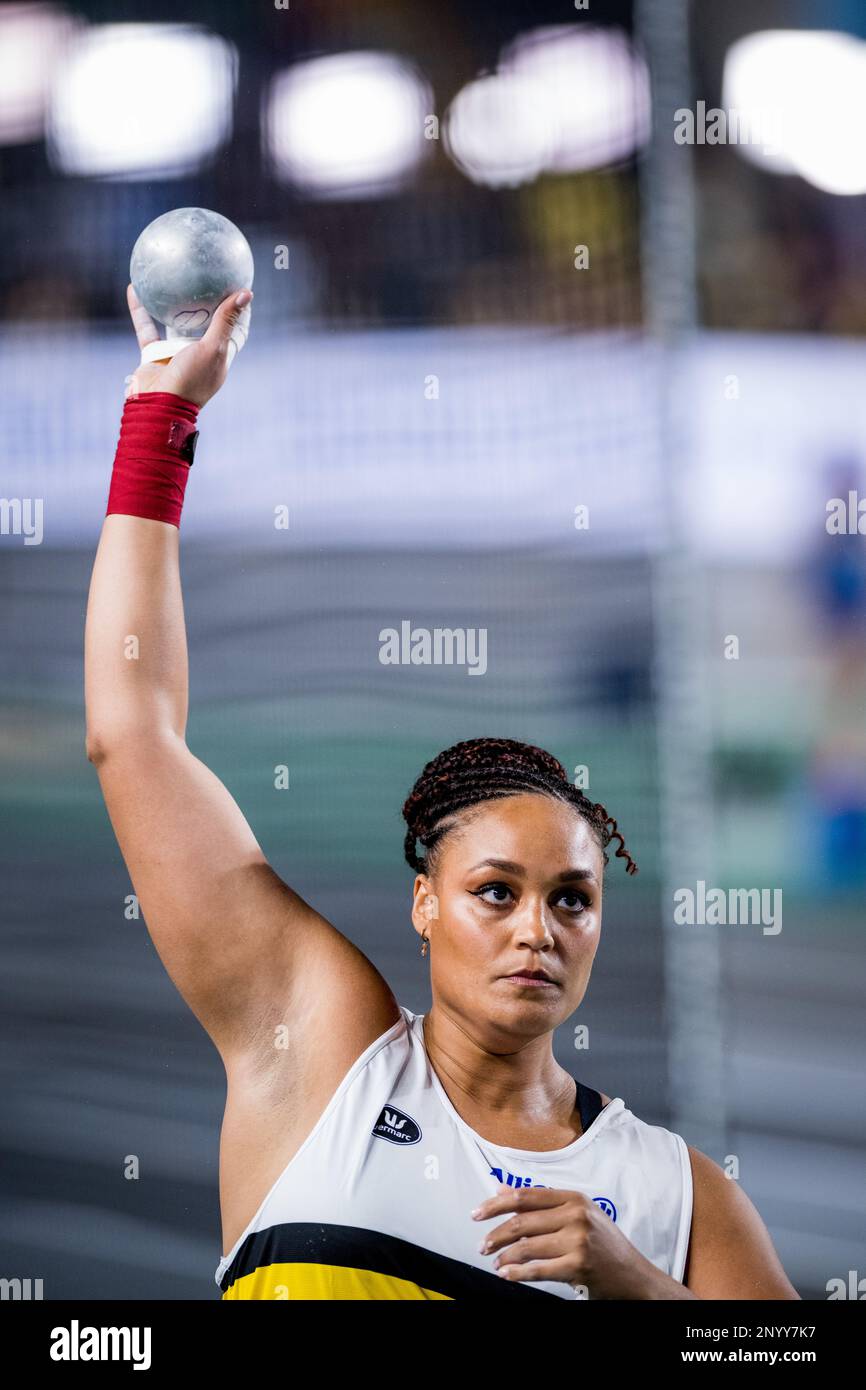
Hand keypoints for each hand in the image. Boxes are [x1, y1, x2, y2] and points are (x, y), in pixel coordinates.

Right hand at [124, 284, 252, 408]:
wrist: (158, 406)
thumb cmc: (191, 379)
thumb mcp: (213, 348)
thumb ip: (225, 321)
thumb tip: (247, 294)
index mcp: (219, 356)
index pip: (236, 330)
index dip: (240, 311)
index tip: (242, 287)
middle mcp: (198, 353)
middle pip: (205, 323)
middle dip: (206, 302)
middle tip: (206, 275)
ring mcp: (175, 353)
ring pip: (173, 322)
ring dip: (171, 303)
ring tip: (170, 277)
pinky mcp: (154, 354)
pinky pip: (146, 327)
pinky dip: (140, 310)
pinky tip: (135, 288)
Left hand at [472, 1183, 690, 1298]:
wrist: (634, 1276)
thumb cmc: (603, 1245)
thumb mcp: (578, 1215)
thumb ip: (541, 1204)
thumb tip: (501, 1190)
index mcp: (574, 1198)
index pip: (526, 1195)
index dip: (496, 1204)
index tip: (477, 1213)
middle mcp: (576, 1215)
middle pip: (522, 1221)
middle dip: (495, 1235)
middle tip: (481, 1245)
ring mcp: (578, 1240)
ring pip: (526, 1246)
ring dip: (504, 1257)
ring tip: (495, 1263)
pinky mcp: (578, 1265)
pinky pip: (537, 1269)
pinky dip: (517, 1274)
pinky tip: (506, 1275)